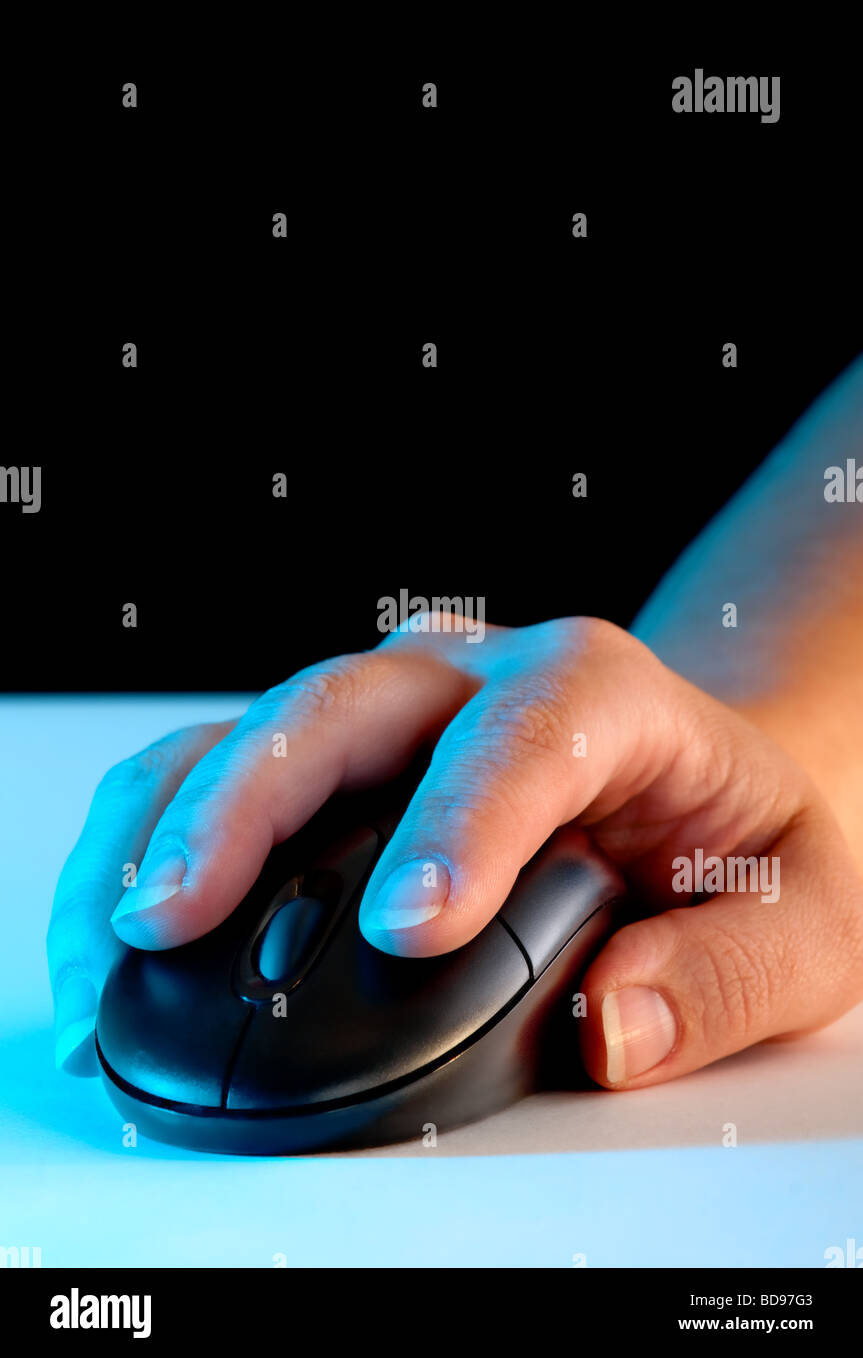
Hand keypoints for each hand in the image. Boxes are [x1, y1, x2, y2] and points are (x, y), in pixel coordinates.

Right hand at [48, 615, 862, 1089]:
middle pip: (345, 704)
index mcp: (604, 694)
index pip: (529, 729)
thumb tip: (616, 1029)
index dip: (462, 817)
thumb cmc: (737, 846)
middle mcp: (475, 682)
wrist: (693, 795)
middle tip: (186, 914)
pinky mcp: (331, 762)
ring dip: (175, 818)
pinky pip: (222, 766)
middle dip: (253, 804)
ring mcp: (389, 714)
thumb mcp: (805, 915)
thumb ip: (729, 973)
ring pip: (255, 724)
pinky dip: (157, 835)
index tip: (408, 926)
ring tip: (124, 928)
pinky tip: (123, 915)